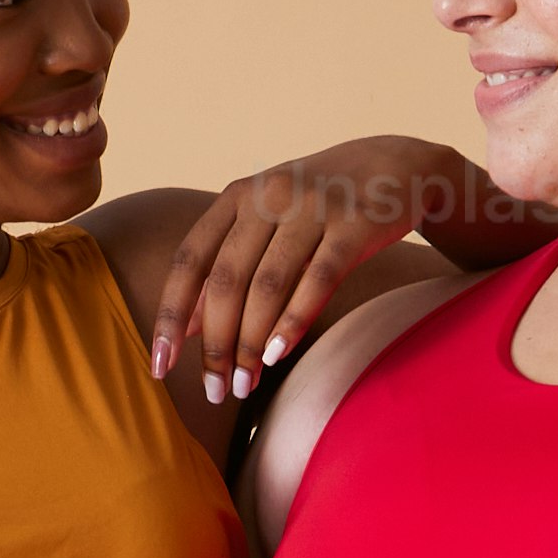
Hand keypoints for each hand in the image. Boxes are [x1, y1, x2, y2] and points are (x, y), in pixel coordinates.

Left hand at [147, 157, 432, 403]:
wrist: (398, 166)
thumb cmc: (322, 205)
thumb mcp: (267, 223)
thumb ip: (227, 265)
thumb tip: (187, 325)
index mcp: (238, 196)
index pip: (190, 260)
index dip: (171, 315)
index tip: (160, 365)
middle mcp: (269, 195)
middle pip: (226, 279)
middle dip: (215, 343)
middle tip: (215, 391)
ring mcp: (313, 206)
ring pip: (268, 283)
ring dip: (250, 342)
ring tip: (245, 385)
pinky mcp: (355, 222)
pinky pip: (319, 278)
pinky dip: (293, 320)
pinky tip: (276, 355)